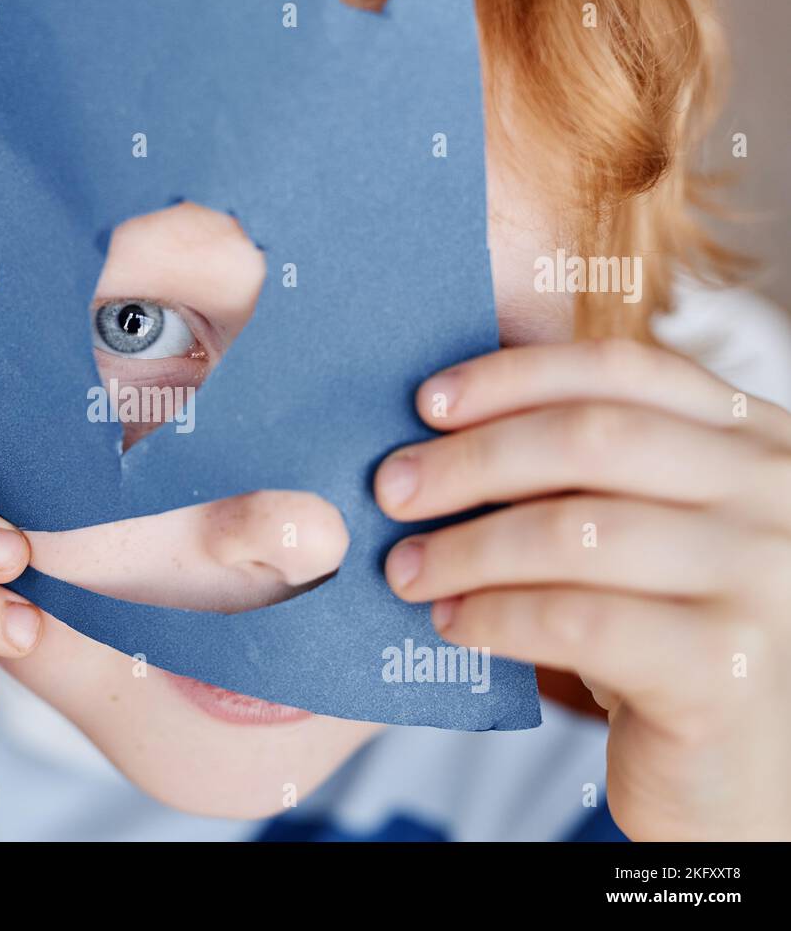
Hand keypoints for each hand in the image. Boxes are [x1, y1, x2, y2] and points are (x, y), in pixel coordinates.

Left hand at [375, 339, 790, 839]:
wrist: (736, 771)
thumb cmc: (667, 638)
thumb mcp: (648, 532)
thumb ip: (588, 472)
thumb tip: (442, 425)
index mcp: (753, 439)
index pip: (623, 372)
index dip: (513, 377)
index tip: (427, 402)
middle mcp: (774, 494)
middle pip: (589, 438)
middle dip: (469, 460)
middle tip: (391, 488)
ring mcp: (763, 577)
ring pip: (571, 531)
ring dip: (464, 547)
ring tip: (406, 569)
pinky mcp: (725, 666)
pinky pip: (574, 619)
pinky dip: (493, 616)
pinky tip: (451, 624)